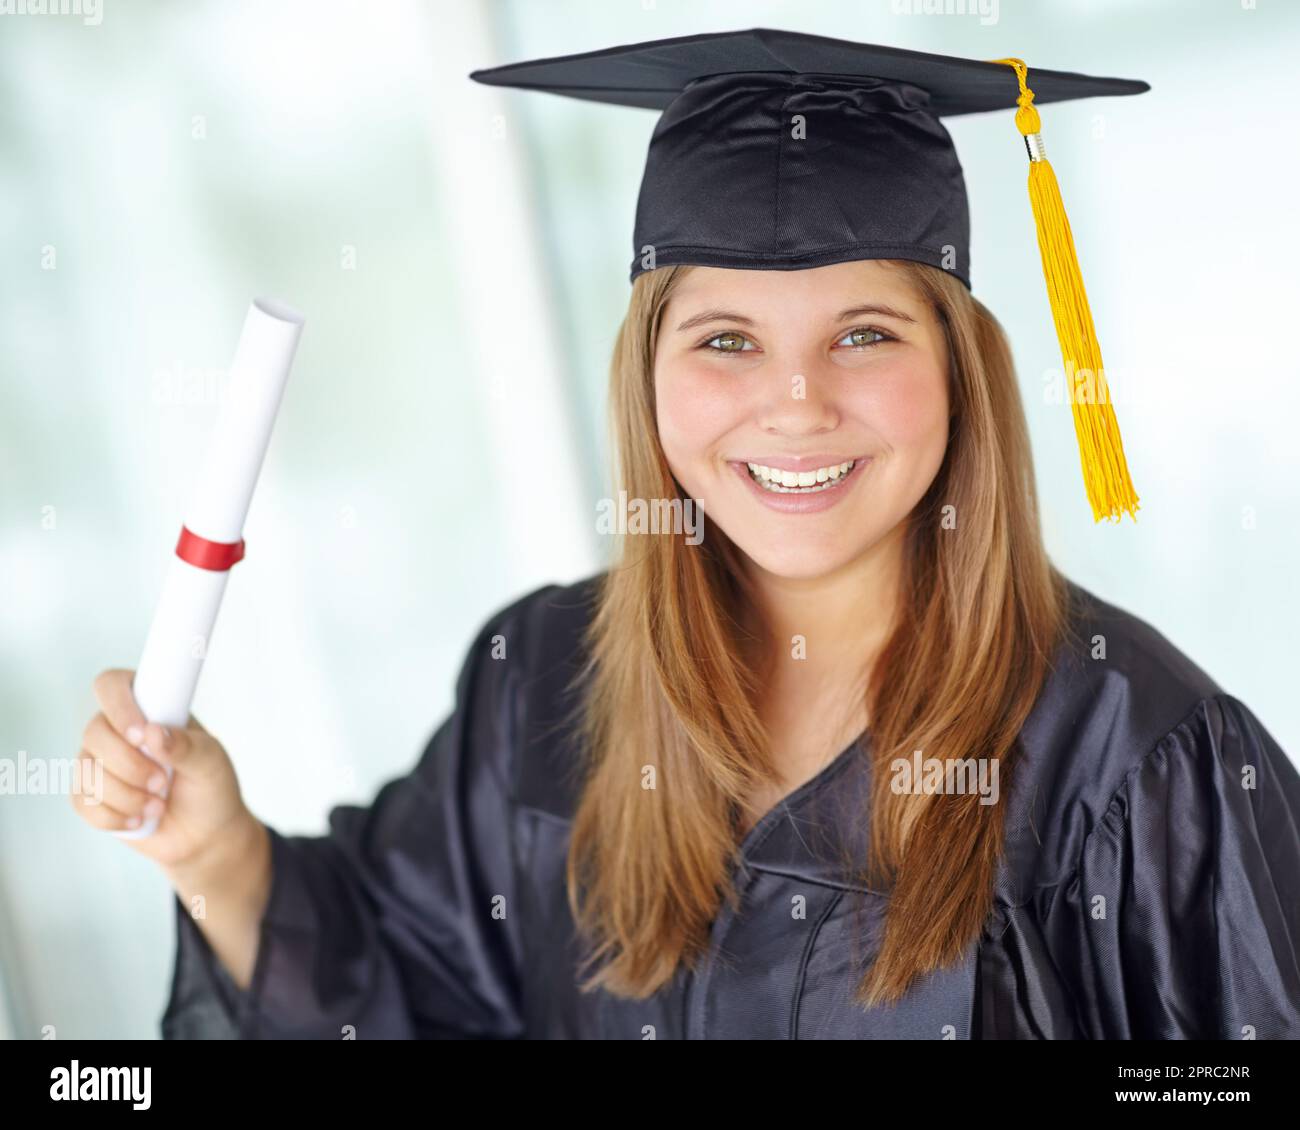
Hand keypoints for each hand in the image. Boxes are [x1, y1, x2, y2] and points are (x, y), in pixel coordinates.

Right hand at [73, 668, 256, 876]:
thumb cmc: (209, 785)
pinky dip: (114, 817)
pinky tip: (140, 819)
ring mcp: (98, 762)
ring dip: (126, 795)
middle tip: (162, 782)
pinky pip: (82, 803)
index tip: (142, 734)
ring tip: (158, 805)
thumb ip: (186, 746)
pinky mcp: (89, 796)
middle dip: (129, 764)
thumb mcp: (210, 762)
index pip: (112, 684)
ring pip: (86, 771)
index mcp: (147, 707)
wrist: (204, 831)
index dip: (119, 706)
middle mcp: (115, 729)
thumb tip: (155, 732)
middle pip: (94, 732)